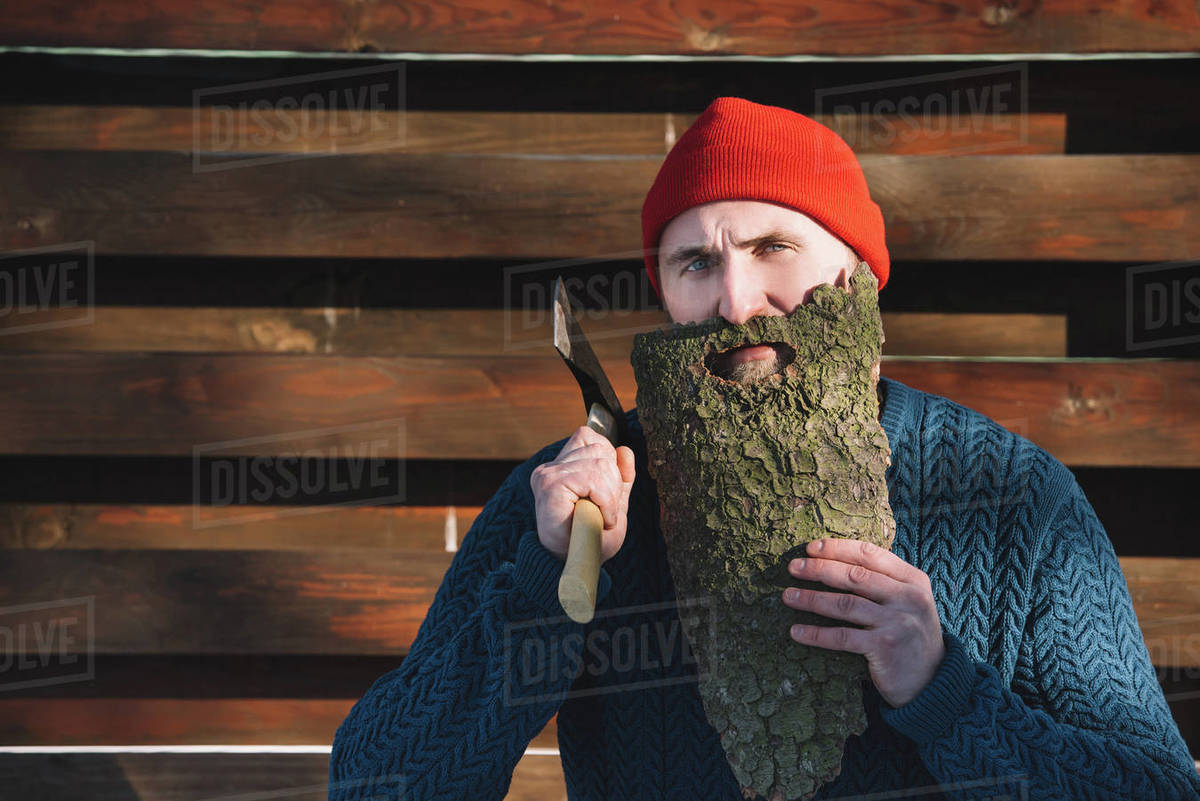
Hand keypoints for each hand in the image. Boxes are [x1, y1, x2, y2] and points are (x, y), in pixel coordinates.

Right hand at [530, 425, 635, 562]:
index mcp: (563, 466)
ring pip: (600, 463)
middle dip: (613, 483)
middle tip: (603, 512)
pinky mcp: (550, 485)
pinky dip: (604, 501)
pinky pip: (593, 478)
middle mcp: (551, 466)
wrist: (572, 566)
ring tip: (598, 517)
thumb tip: (625, 450)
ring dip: (610, 495)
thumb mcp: (613, 504)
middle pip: (601, 449)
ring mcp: (548, 474)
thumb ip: (620, 478)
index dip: (610, 464)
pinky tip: (596, 518)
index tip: (606, 497)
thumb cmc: (590, 539)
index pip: (592, 439)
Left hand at [781, 537, 944, 708]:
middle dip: (819, 569)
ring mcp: (897, 623)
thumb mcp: (909, 602)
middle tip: (793, 567)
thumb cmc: (911, 636)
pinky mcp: (885, 648)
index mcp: (913, 580)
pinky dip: (816, 633)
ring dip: (811, 599)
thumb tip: (835, 559)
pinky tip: (796, 631)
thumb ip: (885, 581)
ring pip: (845, 604)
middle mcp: (908, 598)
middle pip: (855, 576)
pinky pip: (842, 637)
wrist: (933, 682)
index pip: (871, 554)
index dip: (838, 549)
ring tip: (787, 596)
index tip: (811, 547)